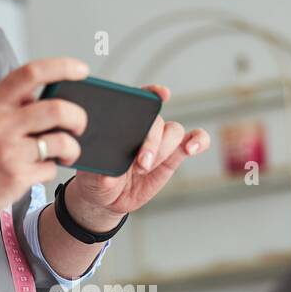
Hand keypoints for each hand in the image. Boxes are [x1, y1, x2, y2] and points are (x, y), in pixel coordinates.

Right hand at [0, 57, 90, 229]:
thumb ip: (7, 107)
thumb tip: (45, 98)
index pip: (32, 72)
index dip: (63, 67)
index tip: (82, 71)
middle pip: (58, 109)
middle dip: (79, 118)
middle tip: (79, 126)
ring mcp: (8, 150)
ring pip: (61, 141)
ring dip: (72, 148)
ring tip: (67, 154)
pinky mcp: (15, 176)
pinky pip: (50, 168)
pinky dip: (50, 170)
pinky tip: (37, 172)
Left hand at [64, 84, 211, 230]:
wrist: (108, 199)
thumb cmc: (97, 180)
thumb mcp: (91, 177)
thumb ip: (100, 173)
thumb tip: (109, 174)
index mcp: (121, 122)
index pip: (138, 99)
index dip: (151, 93)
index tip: (162, 95)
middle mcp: (144, 127)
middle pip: (157, 120)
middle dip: (152, 141)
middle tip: (141, 163)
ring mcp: (161, 141)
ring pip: (174, 131)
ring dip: (164, 149)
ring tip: (146, 168)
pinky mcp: (174, 156)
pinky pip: (195, 140)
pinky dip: (199, 140)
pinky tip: (192, 149)